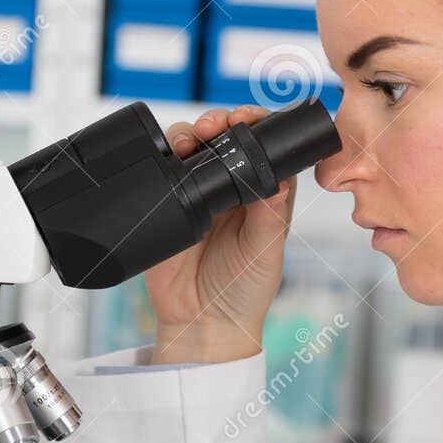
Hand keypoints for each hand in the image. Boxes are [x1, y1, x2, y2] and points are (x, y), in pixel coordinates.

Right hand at [146, 105, 295, 363]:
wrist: (201, 323)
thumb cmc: (244, 292)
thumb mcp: (266, 253)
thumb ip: (271, 217)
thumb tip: (281, 178)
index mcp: (261, 195)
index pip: (261, 148)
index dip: (255, 125)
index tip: (247, 118)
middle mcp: (229, 190)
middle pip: (222, 139)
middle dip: (218, 121)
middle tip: (214, 124)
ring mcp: (195, 195)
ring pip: (190, 149)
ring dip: (188, 134)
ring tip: (190, 139)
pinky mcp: (167, 205)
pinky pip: (161, 173)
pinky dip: (161, 157)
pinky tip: (167, 155)